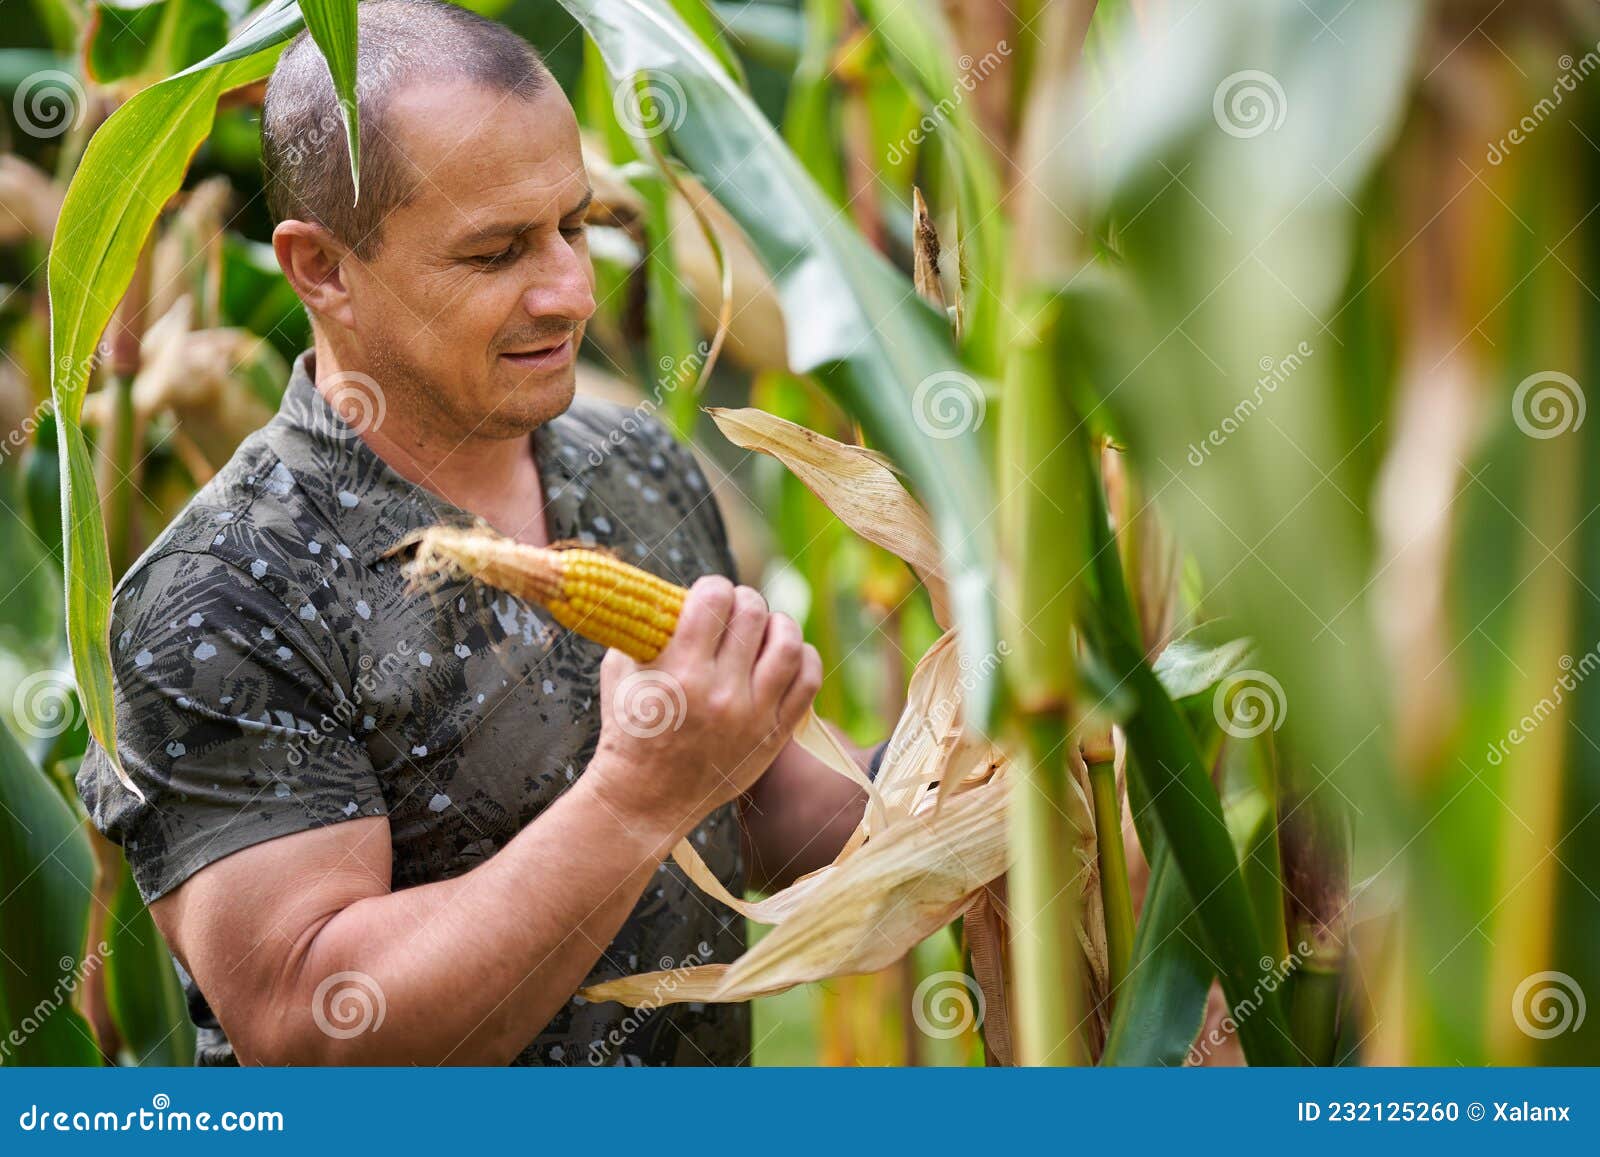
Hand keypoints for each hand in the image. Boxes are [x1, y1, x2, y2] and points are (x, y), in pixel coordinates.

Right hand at [586, 576, 821, 848]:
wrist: (645, 800)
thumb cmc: (629, 729)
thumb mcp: (619, 672)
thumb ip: (643, 628)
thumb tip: (665, 590)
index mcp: (679, 672)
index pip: (715, 600)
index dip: (714, 586)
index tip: (708, 594)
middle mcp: (720, 693)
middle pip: (753, 614)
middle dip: (744, 600)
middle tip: (736, 608)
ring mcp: (752, 716)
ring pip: (788, 644)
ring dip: (779, 623)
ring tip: (766, 626)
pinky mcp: (774, 736)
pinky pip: (808, 682)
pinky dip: (803, 657)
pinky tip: (787, 652)